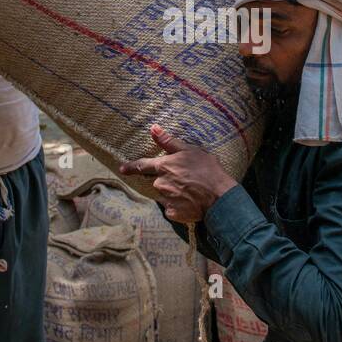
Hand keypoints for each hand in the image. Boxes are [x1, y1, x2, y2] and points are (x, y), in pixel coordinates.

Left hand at [120, 124, 237, 223]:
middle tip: (185, 180)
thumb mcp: (190, 150)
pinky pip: (172, 209)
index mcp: (163, 167)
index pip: (142, 165)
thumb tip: (153, 128)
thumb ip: (169, 142)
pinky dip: (178, 206)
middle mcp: (160, 184)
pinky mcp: (173, 213)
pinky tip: (190, 203)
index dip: (131, 167)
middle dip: (166, 181)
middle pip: (157, 181)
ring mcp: (166, 200)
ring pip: (165, 195)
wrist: (219, 196)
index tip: (122, 169)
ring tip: (191, 191)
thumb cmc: (207, 169)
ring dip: (173, 193)